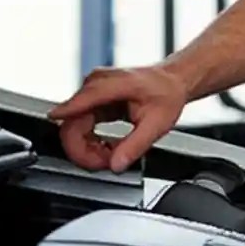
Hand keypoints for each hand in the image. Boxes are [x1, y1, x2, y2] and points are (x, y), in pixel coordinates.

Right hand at [47, 65, 188, 172]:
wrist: (173, 81)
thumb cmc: (167, 94)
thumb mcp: (157, 123)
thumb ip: (135, 145)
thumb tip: (116, 165)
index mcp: (110, 85)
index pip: (75, 110)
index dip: (72, 139)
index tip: (79, 158)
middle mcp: (94, 85)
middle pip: (71, 125)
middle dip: (85, 150)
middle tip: (107, 163)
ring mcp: (91, 92)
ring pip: (73, 128)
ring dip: (87, 147)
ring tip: (111, 155)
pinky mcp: (91, 101)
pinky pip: (80, 126)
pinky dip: (90, 141)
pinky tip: (107, 147)